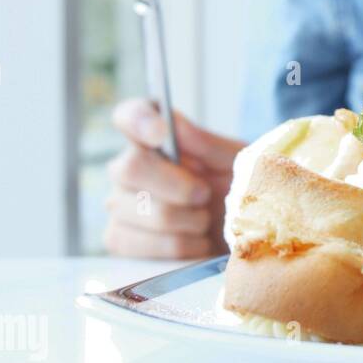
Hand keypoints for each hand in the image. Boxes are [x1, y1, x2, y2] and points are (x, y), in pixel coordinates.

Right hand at [103, 99, 244, 257]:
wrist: (244, 236)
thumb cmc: (237, 192)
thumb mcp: (237, 164)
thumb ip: (206, 144)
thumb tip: (173, 124)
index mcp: (157, 139)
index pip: (130, 115)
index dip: (139, 120)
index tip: (162, 133)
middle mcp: (129, 167)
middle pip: (130, 168)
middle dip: (179, 188)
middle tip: (205, 196)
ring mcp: (119, 204)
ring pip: (142, 211)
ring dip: (188, 222)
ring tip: (204, 221)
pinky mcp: (118, 238)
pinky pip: (138, 243)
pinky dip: (179, 246)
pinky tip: (194, 242)